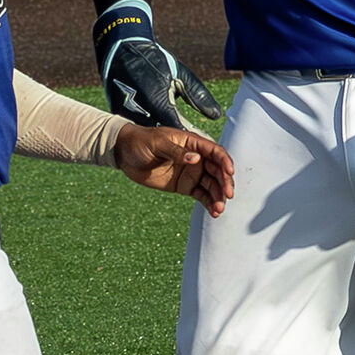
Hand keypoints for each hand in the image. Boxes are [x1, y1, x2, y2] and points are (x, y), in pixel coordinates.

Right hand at [92, 0, 221, 128]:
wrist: (123, 49)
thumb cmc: (155, 60)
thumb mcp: (180, 75)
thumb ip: (198, 97)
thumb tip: (215, 115)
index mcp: (159, 102)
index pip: (178, 129)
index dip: (188, 136)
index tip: (196, 143)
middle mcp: (142, 111)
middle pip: (161, 134)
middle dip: (171, 137)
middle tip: (181, 135)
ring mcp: (127, 112)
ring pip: (146, 130)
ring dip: (155, 132)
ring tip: (162, 126)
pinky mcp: (117, 110)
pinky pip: (133, 123)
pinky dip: (141, 123)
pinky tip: (147, 118)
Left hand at [112, 123, 233, 216]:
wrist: (125, 154)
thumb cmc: (141, 142)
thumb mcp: (157, 143)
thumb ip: (176, 151)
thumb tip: (196, 158)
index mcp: (192, 143)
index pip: (215, 152)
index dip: (224, 161)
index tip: (229, 173)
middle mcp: (196, 158)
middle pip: (217, 171)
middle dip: (225, 183)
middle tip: (227, 196)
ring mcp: (192, 173)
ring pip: (212, 185)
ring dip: (218, 197)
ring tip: (219, 209)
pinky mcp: (185, 187)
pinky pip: (202, 195)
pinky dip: (209, 203)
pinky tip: (214, 212)